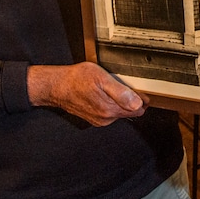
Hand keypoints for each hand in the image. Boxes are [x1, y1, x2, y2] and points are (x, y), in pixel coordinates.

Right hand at [27, 62, 147, 125]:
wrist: (57, 86)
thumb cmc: (76, 79)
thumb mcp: (101, 78)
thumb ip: (121, 92)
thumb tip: (137, 103)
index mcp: (110, 109)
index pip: (138, 109)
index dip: (142, 98)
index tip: (141, 89)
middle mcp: (106, 118)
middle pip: (130, 111)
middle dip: (132, 99)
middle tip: (126, 84)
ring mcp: (99, 119)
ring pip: (120, 111)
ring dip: (120, 101)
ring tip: (113, 87)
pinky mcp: (94, 118)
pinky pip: (109, 111)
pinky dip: (111, 103)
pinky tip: (104, 93)